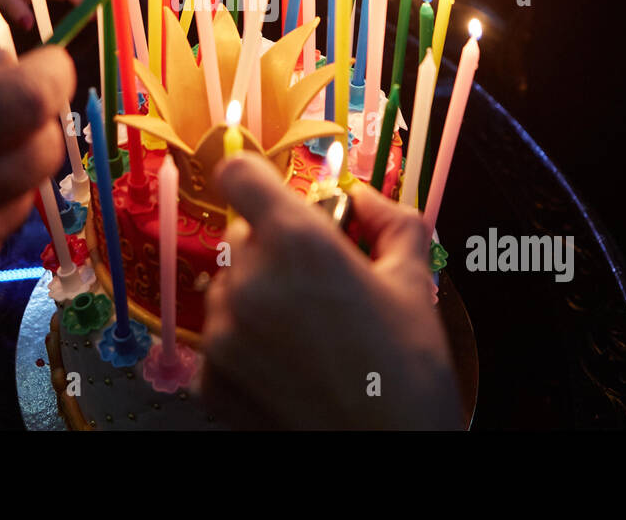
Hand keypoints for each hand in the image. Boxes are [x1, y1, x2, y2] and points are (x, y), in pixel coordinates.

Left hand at [202, 154, 459, 428]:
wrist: (391, 453)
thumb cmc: (408, 371)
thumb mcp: (414, 277)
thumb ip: (387, 218)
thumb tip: (360, 197)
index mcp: (296, 241)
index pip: (238, 173)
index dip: (256, 178)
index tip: (271, 193)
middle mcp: (249, 280)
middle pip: (240, 236)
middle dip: (274, 249)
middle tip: (318, 283)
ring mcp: (223, 334)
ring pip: (228, 288)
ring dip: (257, 297)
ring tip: (308, 332)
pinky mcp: (212, 379)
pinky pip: (219, 339)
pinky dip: (245, 346)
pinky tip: (289, 364)